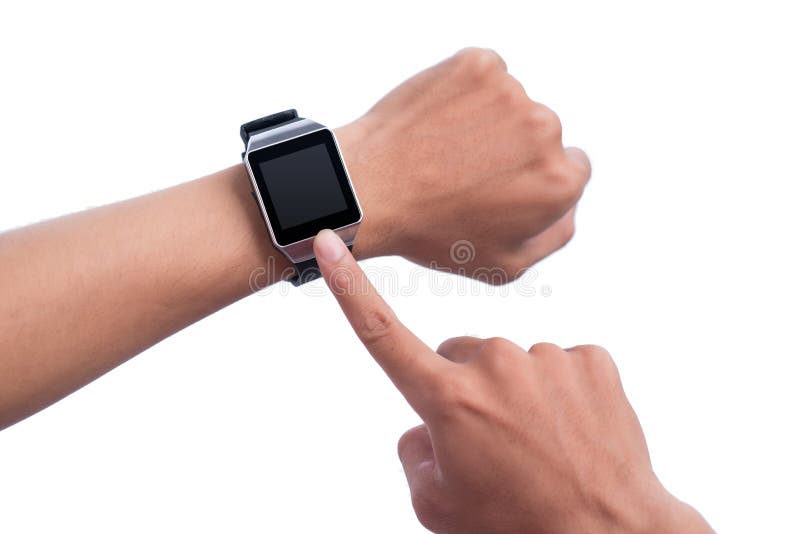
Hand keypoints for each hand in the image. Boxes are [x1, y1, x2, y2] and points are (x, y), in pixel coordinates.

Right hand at [313, 230, 711, 533]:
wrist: (609, 533)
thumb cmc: (519, 525)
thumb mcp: (438, 505)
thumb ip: (414, 454)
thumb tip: (423, 426)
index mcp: (448, 398)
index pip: (382, 333)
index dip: (349, 287)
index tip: (329, 243)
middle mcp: (494, 365)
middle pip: (459, 355)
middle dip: (465, 386)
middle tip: (495, 439)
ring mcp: (547, 357)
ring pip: (512, 361)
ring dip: (517, 392)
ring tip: (538, 442)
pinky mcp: (591, 359)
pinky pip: (559, 364)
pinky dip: (560, 392)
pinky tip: (570, 428)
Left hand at [337, 48, 590, 282]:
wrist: (369, 189)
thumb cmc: (432, 234)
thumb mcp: (505, 265)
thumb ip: (555, 234)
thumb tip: (570, 202)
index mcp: (559, 181)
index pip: (574, 166)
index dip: (536, 177)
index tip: (501, 184)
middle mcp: (545, 131)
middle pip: (544, 133)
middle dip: (513, 149)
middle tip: (465, 172)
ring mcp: (511, 93)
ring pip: (512, 103)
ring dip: (487, 120)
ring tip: (444, 150)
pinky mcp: (478, 66)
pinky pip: (486, 76)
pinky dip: (465, 93)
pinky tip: (437, 122)